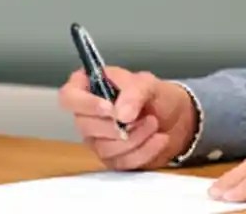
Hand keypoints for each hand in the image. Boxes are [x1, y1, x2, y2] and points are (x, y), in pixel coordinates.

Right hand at [57, 67, 197, 170]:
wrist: (176, 119)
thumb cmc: (156, 96)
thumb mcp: (148, 84)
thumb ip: (134, 93)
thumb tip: (120, 115)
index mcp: (90, 88)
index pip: (68, 96)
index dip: (86, 105)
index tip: (110, 109)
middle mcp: (88, 116)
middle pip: (85, 126)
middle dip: (118, 125)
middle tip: (146, 116)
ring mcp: (97, 140)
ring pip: (104, 148)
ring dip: (135, 138)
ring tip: (154, 124)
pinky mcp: (112, 159)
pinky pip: (121, 162)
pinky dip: (144, 152)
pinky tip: (159, 139)